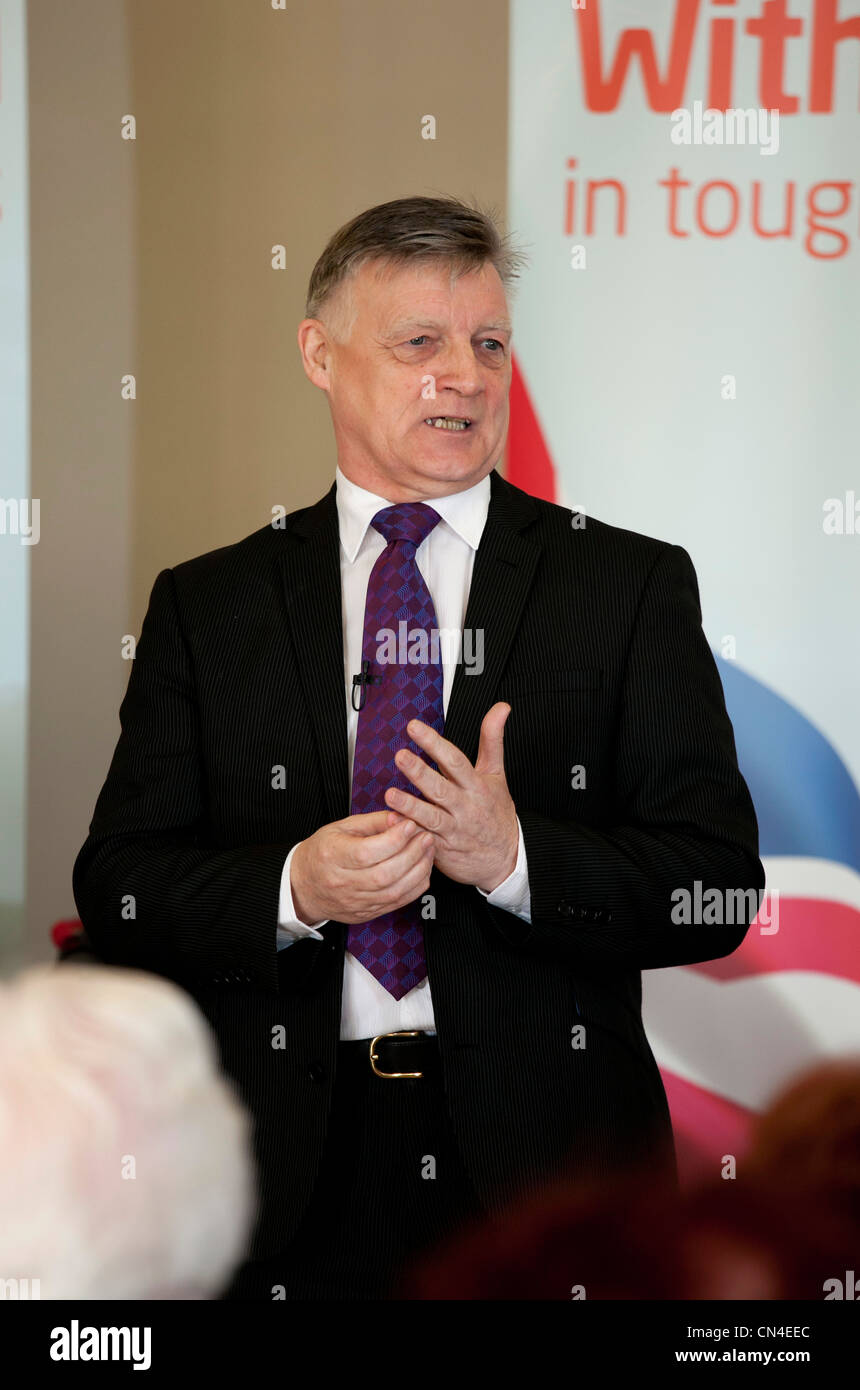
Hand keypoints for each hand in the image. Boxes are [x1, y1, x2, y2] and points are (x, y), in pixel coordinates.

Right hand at [290, 810, 433, 925]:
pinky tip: (422, 870)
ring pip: (394, 892)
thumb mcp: (341, 828)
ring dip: (418, 870)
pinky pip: (397, 903)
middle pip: (384, 874)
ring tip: (428, 851)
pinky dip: (415, 887)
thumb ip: (373, 822)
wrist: (304, 886)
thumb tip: (399, 818)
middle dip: (412, 854)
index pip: (367, 852)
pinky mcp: (366, 913)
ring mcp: (355, 901)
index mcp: (332, 856)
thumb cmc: (323, 853)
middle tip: (426, 837)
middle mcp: (343, 883)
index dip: (394, 839)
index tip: (409, 825)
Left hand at [384, 702, 518, 893]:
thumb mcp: (497, 773)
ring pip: (430, 817)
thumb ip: (492, 739)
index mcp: (476, 786)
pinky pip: (424, 840)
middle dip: (419, 772)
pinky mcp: (442, 849)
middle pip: (440, 788)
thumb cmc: (496, 812)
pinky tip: (393, 821)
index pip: (454, 761)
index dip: (434, 744)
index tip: (415, 728)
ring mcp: (453, 829)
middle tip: (400, 756)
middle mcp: (464, 807)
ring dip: (410, 805)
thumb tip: (500, 708)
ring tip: (391, 794)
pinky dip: (409, 831)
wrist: (505, 857)